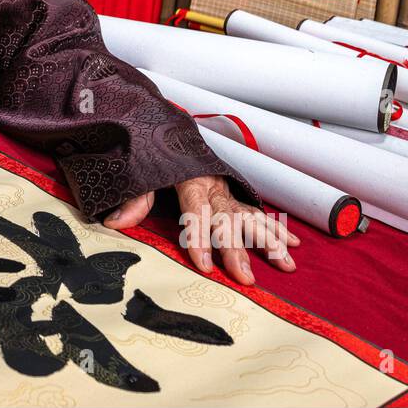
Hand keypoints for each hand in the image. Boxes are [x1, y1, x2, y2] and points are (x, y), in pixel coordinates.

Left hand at [103, 174, 298, 285]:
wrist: (170, 129)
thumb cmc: (155, 155)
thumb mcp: (141, 173)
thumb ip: (134, 199)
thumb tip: (114, 223)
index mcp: (190, 180)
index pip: (195, 212)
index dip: (199, 238)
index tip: (205, 265)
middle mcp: (213, 186)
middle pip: (227, 220)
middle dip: (237, 250)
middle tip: (246, 278)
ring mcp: (226, 191)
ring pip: (250, 217)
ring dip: (270, 241)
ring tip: (286, 264)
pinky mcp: (234, 195)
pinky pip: (257, 212)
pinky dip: (277, 228)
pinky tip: (293, 244)